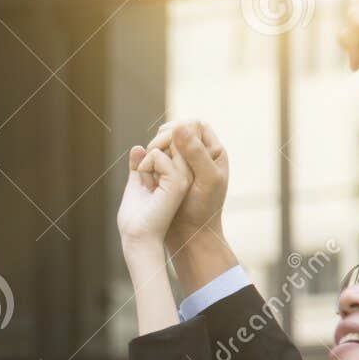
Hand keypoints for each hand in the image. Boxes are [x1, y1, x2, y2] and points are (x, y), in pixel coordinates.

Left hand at [117, 143, 193, 244]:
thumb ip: (139, 166)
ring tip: (146, 179)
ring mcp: (183, 177)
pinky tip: (146, 180)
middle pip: (171, 139)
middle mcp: (185, 174)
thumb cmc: (136, 217)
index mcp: (178, 175)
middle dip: (151, 149)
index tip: (144, 173)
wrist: (137, 237)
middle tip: (144, 175)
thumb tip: (137, 147)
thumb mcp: (137, 184)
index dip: (152, 149)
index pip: (170, 143)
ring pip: (166, 145)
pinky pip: (158, 155)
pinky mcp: (177, 182)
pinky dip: (145, 164)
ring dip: (147, 158)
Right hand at [146, 121, 228, 250]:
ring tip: (150, 159)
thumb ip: (196, 152)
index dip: (180, 128)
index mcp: (213, 152)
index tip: (167, 140)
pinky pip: (157, 157)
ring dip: (156, 147)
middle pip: (179, 130)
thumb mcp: (206, 179)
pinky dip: (150, 158)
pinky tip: (145, 167)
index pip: (195, 125)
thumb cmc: (203, 209)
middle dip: (165, 136)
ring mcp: (183, 163)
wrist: (190, 234)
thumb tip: (179, 127)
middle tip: (154, 149)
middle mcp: (199, 154)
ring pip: (166, 143)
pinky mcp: (169, 173)